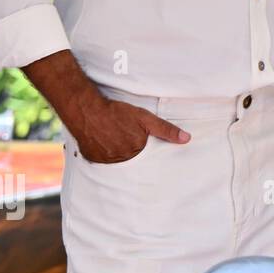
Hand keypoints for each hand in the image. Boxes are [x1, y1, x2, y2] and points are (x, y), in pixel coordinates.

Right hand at [66, 96, 189, 163]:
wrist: (86, 110)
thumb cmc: (117, 113)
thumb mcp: (145, 118)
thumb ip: (166, 130)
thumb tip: (186, 139)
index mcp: (136, 151)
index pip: (148, 160)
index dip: (147, 154)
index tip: (147, 152)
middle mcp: (121, 159)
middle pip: (132, 161)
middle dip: (133, 155)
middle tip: (127, 142)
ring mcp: (105, 161)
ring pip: (118, 162)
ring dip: (120, 155)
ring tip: (117, 142)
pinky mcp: (92, 159)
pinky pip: (103, 161)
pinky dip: (106, 155)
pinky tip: (106, 144)